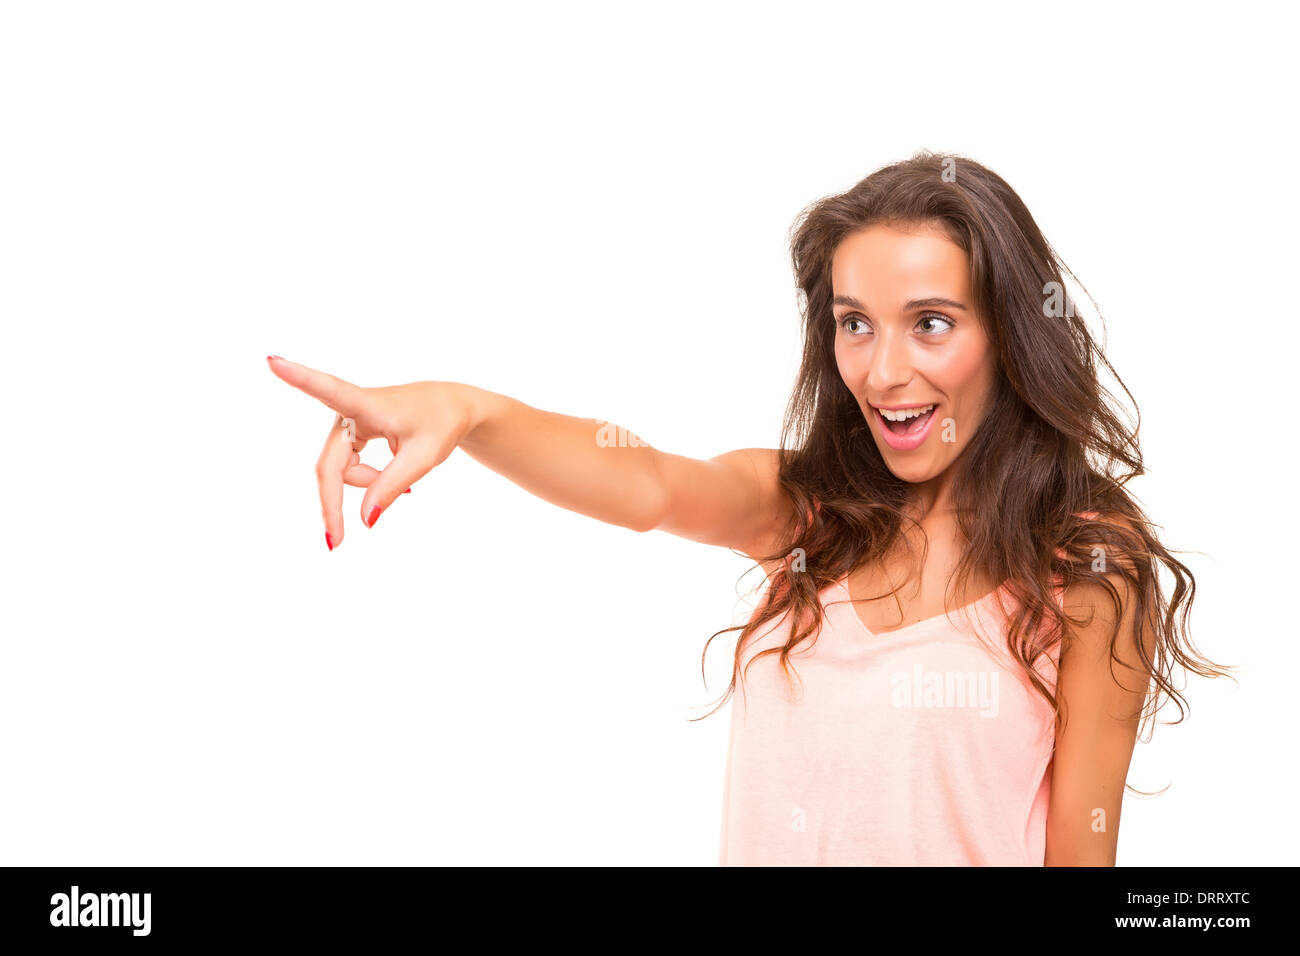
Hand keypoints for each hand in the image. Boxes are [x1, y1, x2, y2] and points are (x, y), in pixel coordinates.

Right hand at [265, 356, 473, 549]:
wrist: (453, 407)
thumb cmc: (440, 424)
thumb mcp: (424, 458)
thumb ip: (391, 487)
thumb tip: (365, 521)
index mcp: (368, 403)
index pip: (329, 390)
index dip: (299, 378)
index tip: (273, 362)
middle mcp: (349, 410)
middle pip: (330, 464)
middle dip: (333, 503)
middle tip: (336, 542)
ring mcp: (347, 422)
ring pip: (339, 469)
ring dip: (366, 485)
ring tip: (405, 488)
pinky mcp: (349, 432)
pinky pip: (347, 467)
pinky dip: (367, 480)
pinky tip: (395, 483)